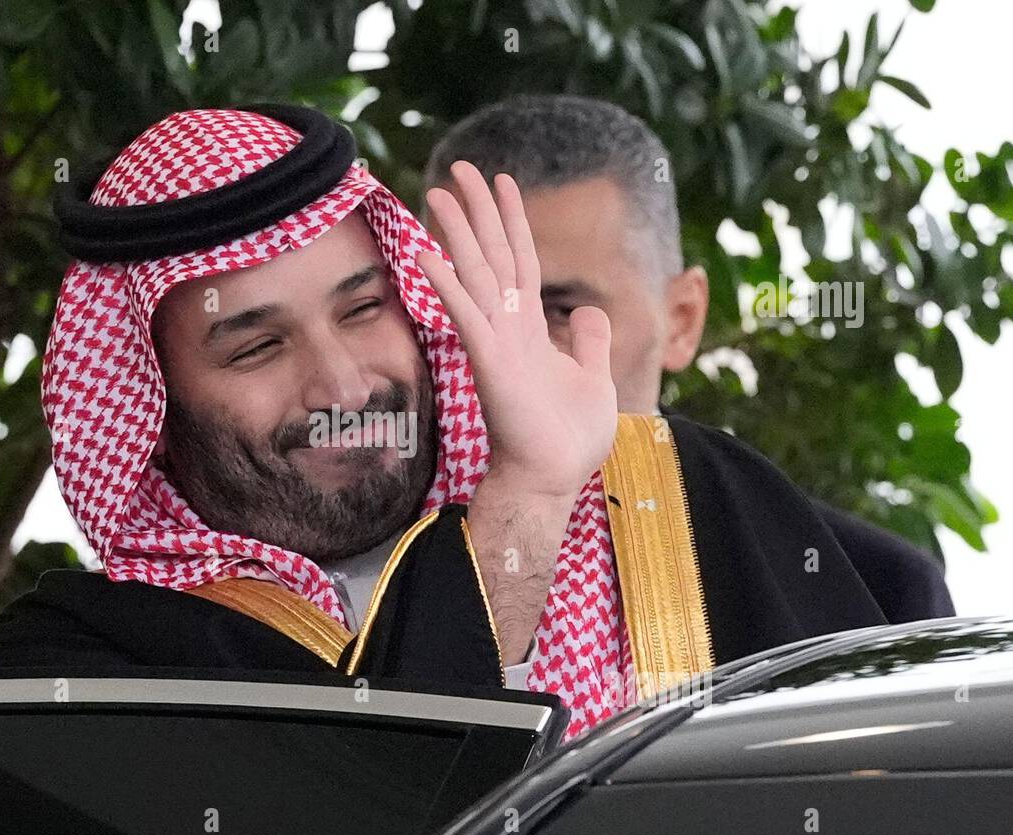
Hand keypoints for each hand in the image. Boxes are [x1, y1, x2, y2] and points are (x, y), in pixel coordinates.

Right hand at [418, 161, 616, 499]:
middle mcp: (508, 328)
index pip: (520, 262)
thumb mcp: (595, 377)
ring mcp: (496, 343)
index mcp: (530, 329)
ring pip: (475, 275)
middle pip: (491, 257)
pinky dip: (447, 284)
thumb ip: (589, 340)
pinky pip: (466, 315)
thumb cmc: (568, 438)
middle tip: (460, 169)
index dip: (513, 220)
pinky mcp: (490, 363)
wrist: (552, 479)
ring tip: (440, 191)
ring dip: (458, 232)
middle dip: (478, 211)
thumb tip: (587, 308)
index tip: (503, 181)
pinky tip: (426, 253)